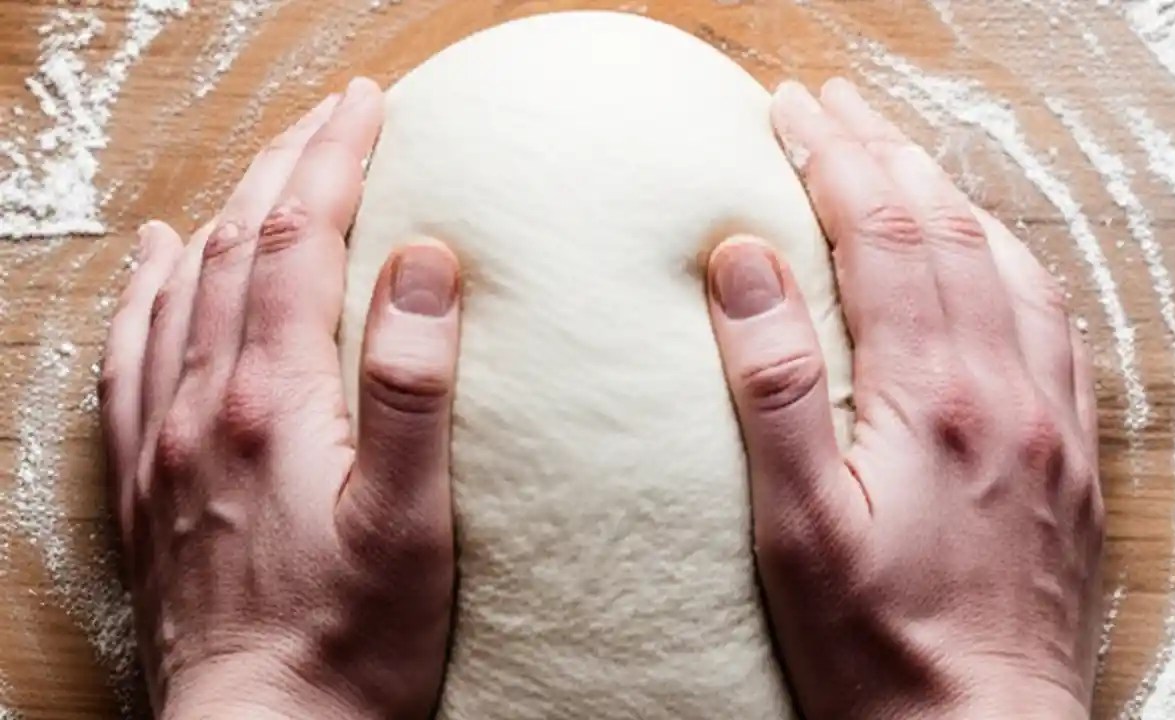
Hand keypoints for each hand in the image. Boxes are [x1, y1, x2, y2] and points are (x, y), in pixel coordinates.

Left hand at [99, 78, 460, 719]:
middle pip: (237, 247)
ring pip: (181, 289)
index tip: (366, 103)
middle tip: (330, 114)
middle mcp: (205, 404)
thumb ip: (412, 386)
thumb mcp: (411, 521)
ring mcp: (165, 440)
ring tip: (263, 165)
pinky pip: (130, 356)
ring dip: (225, 211)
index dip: (333, 159)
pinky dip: (144, 291)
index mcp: (273, 401)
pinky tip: (154, 259)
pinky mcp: (148, 478)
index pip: (299, 241)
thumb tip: (422, 262)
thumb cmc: (352, 638)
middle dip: (286, 164)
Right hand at [706, 79, 1102, 718]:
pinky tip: (988, 252)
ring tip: (898, 150)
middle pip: (947, 229)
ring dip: (948, 191)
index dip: (834, 160)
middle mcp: (1006, 389)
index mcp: (935, 398)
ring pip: (1008, 263)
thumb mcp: (798, 525)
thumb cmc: (875, 643)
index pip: (883, 236)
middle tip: (832, 103)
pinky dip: (1009, 258)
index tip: (789, 110)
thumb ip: (775, 386)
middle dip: (884, 150)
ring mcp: (1048, 417)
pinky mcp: (1068, 451)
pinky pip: (1052, 319)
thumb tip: (744, 263)